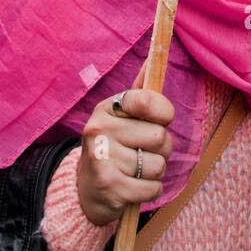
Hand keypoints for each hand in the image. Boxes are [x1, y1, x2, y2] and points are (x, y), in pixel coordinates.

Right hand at [76, 68, 174, 225]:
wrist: (86, 191)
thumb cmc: (114, 148)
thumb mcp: (121, 118)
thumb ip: (139, 94)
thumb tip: (152, 60)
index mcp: (106, 109)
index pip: (146, 100)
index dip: (164, 111)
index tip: (162, 119)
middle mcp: (99, 130)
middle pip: (160, 136)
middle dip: (161, 149)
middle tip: (142, 152)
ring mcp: (102, 159)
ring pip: (158, 165)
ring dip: (154, 172)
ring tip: (135, 171)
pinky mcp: (110, 188)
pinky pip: (153, 188)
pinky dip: (150, 190)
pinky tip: (132, 187)